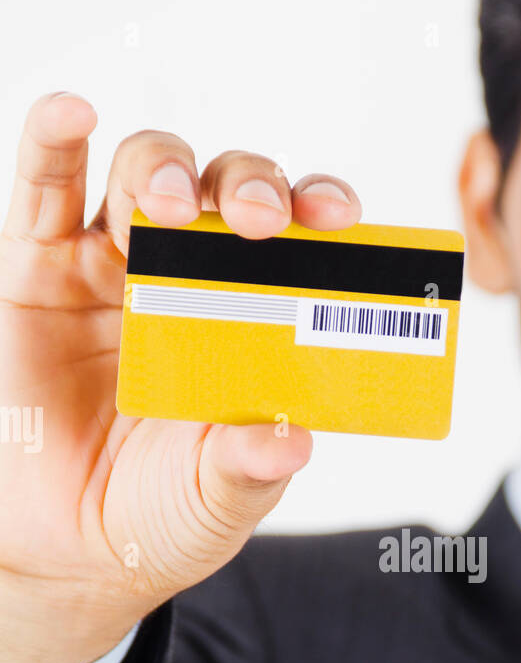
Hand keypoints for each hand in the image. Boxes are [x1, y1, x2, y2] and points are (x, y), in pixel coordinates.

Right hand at [0, 92, 361, 662]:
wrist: (61, 549)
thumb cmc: (157, 515)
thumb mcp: (215, 503)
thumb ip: (249, 471)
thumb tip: (294, 442)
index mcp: (254, 322)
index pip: (301, 249)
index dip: (322, 217)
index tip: (343, 219)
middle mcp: (192, 280)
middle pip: (230, 196)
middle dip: (252, 189)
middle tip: (262, 221)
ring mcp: (113, 265)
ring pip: (146, 177)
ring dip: (165, 172)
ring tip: (169, 207)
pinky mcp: (36, 266)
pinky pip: (44, 188)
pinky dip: (55, 140)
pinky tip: (72, 113)